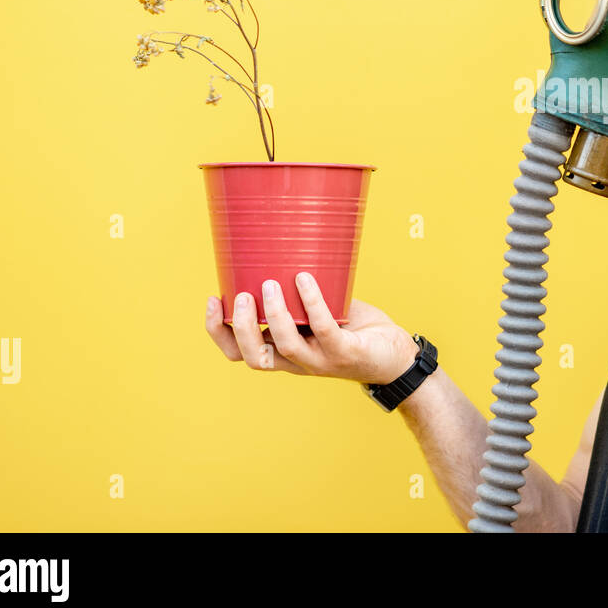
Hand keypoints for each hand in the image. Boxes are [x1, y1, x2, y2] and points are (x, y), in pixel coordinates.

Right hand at [205, 271, 419, 383]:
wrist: (395, 356)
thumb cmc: (355, 329)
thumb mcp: (320, 310)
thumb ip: (299, 292)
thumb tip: (283, 245)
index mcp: (283, 352)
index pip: (239, 352)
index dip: (218, 332)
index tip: (212, 300)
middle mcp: (297, 361)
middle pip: (254, 356)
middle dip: (240, 326)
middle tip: (242, 295)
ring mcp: (321, 360)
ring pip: (286, 345)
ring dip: (274, 314)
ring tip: (271, 283)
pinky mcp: (346, 353)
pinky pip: (324, 329)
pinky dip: (312, 303)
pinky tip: (306, 279)